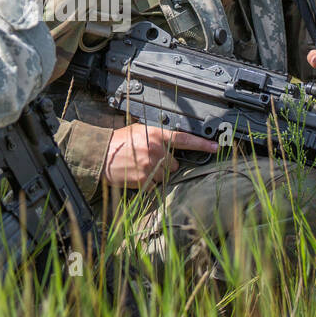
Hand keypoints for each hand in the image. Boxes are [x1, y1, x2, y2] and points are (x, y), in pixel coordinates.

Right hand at [101, 123, 217, 188]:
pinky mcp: (144, 180)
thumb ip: (156, 136)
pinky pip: (155, 186)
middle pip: (174, 163)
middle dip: (165, 164)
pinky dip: (148, 183)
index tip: (216, 147)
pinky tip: (137, 176)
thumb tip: (170, 143)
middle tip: (149, 161)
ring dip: (156, 175)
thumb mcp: (138, 131)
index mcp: (155, 134)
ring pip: (165, 176)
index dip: (202, 144)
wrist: (99, 155)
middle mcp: (155, 149)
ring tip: (140, 168)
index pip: (184, 139)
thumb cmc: (117, 142)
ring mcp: (150, 166)